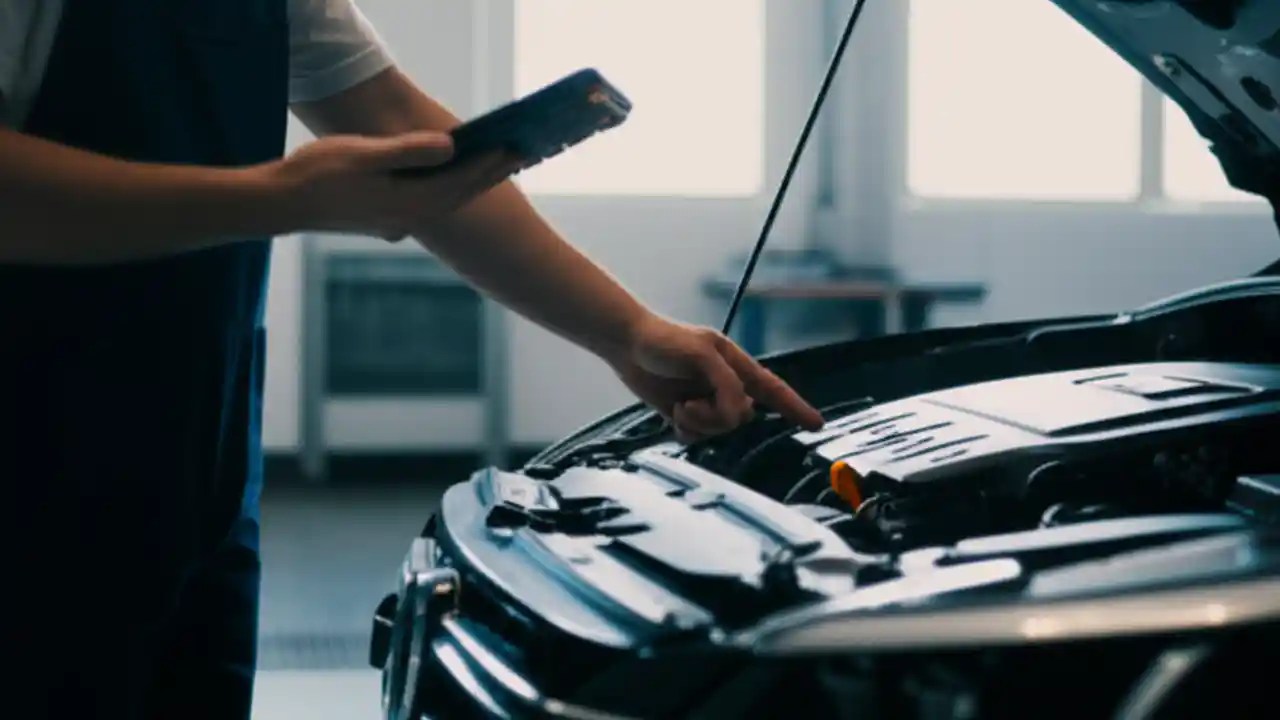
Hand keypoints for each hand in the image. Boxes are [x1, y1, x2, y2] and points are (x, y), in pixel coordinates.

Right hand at [266, 131, 522, 239]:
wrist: (280, 204)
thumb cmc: (318, 174)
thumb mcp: (365, 155)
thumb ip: (408, 152)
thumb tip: (451, 146)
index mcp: (409, 204)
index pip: (461, 182)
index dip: (489, 165)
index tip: (515, 147)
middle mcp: (409, 218)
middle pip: (460, 195)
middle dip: (489, 174)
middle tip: (519, 154)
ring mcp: (396, 221)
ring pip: (445, 200)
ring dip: (469, 182)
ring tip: (492, 163)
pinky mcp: (384, 218)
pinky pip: (427, 201)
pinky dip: (445, 187)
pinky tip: (449, 175)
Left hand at [608, 315, 824, 443]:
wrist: (625, 345)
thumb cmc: (663, 341)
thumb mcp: (701, 354)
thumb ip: (726, 383)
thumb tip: (740, 410)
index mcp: (736, 364)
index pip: (773, 389)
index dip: (795, 407)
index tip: (816, 424)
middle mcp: (725, 384)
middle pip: (742, 418)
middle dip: (716, 418)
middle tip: (689, 404)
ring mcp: (706, 400)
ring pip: (719, 431)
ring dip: (698, 424)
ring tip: (679, 406)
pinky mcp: (687, 414)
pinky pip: (698, 438)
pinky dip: (686, 432)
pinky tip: (673, 415)